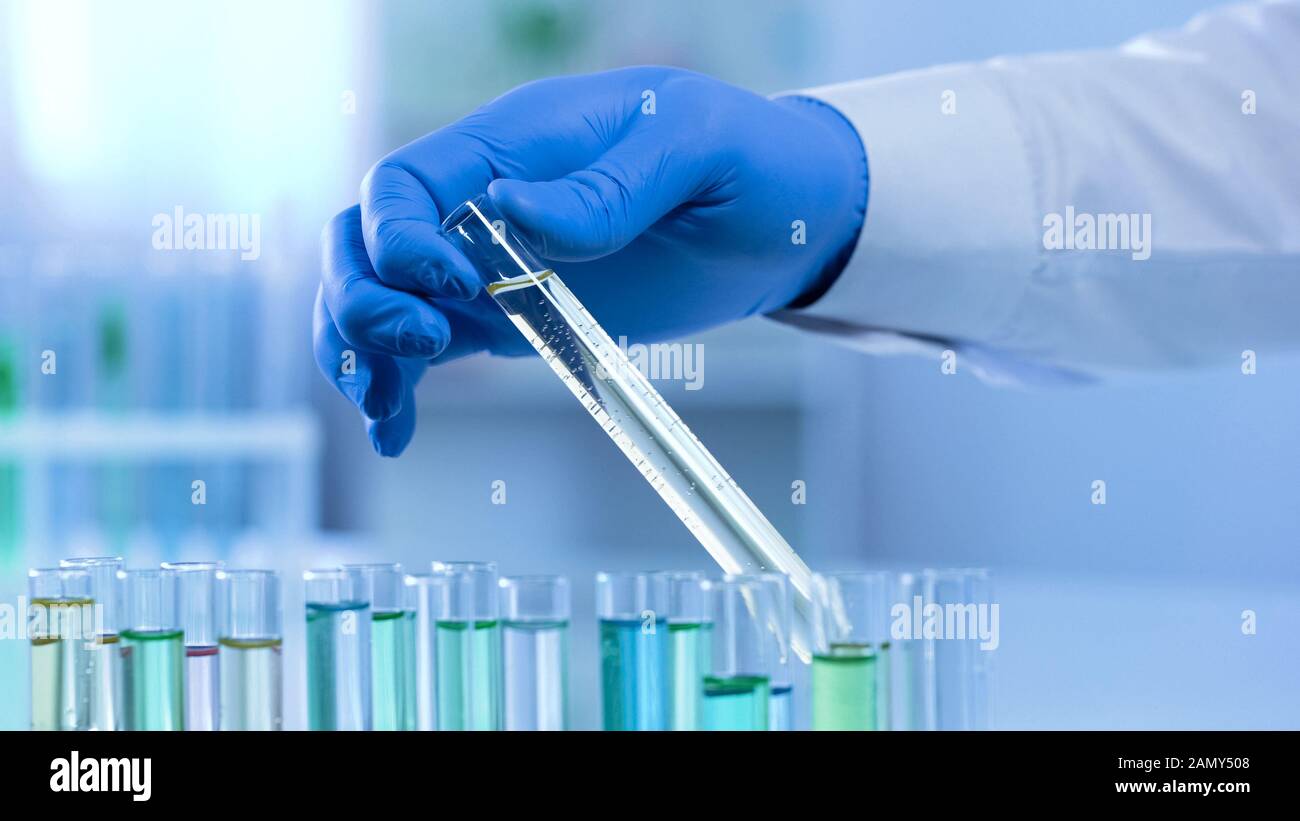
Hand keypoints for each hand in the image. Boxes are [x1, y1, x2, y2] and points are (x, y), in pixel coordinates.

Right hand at [315, 66, 867, 454]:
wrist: (788, 219)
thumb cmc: (750, 161)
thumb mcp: (697, 149)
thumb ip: (609, 185)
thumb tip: (513, 210)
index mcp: (517, 142)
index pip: (408, 180)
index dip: (402, 237)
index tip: (456, 285)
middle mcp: (484, 200)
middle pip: (365, 239)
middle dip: (363, 297)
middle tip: (422, 346)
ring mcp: (491, 263)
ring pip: (378, 296)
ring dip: (357, 347)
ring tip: (383, 405)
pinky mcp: (512, 316)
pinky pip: (426, 348)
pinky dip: (395, 386)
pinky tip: (394, 428)